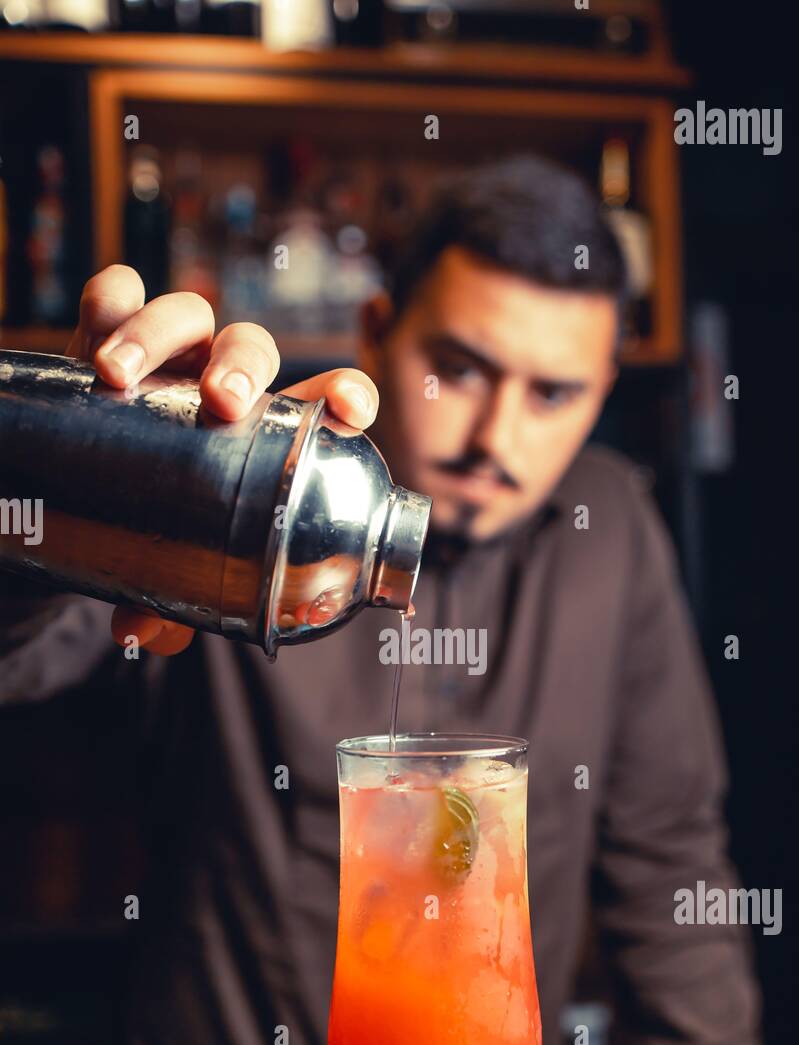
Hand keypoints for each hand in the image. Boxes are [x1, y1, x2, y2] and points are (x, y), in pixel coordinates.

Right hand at [66, 264, 379, 654]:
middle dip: (241, 365)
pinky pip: (114, 295)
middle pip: (252, 347)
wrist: (91, 481)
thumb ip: (173, 601)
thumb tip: (141, 635)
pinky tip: (95, 334)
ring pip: (185, 314)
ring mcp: (171, 355)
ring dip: (158, 335)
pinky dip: (109, 303)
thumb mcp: (177, 566)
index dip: (347, 394)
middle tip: (219, 402)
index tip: (349, 412)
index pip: (326, 398)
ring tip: (120, 376)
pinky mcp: (111, 332)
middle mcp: (225, 383)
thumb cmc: (160, 523)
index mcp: (269, 432)